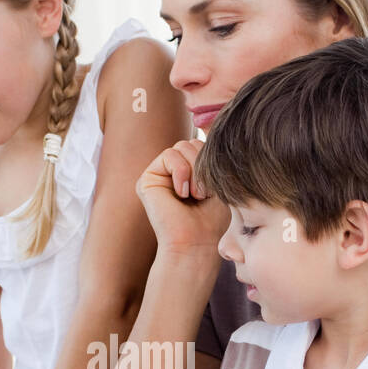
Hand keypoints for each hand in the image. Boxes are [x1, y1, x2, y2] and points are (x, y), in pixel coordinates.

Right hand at [135, 139, 230, 255]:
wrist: (197, 242)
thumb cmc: (214, 219)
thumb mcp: (220, 180)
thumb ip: (211, 154)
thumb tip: (207, 125)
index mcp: (191, 173)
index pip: (203, 146)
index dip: (213, 161)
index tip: (216, 188)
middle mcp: (174, 173)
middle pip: (192, 143)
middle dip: (203, 165)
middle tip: (205, 194)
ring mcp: (160, 175)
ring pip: (182, 146)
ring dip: (194, 170)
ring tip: (196, 195)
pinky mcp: (148, 179)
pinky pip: (169, 154)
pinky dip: (181, 172)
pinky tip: (182, 193)